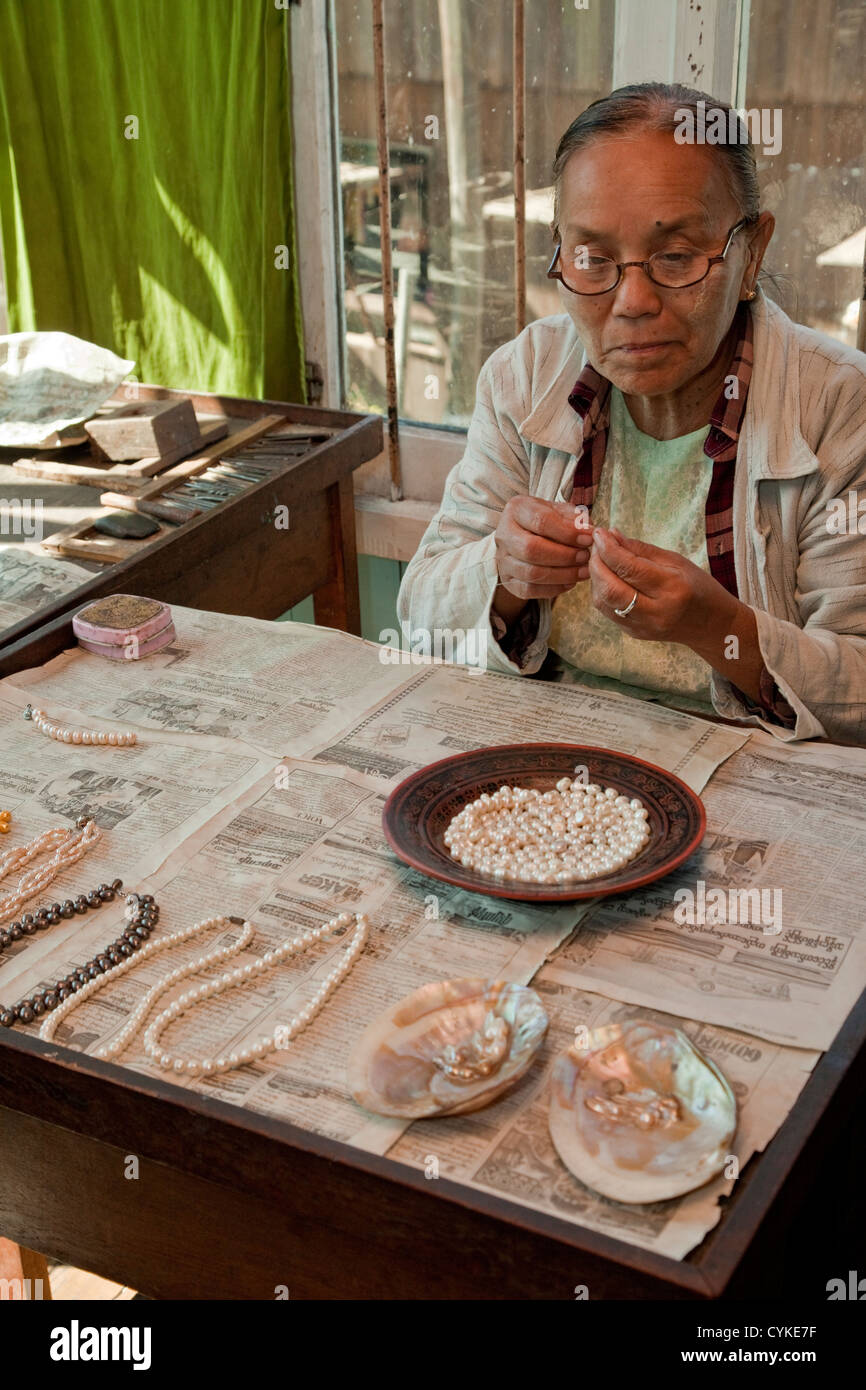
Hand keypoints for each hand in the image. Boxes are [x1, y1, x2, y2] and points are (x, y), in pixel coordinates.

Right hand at [494, 498, 592, 619]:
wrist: (522, 539)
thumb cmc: (546, 522)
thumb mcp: (559, 511)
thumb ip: (574, 519)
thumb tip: (589, 532)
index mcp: (516, 509)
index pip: (541, 521)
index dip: (568, 532)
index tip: (589, 539)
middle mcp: (504, 534)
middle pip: (532, 549)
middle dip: (564, 556)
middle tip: (585, 557)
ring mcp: (503, 560)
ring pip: (531, 573)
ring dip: (562, 575)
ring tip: (583, 571)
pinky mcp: (507, 581)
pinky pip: (529, 590)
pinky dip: (554, 589)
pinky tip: (570, 582)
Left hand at [588, 526, 727, 644]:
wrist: (711, 625)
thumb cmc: (697, 586)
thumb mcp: (676, 561)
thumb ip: (641, 549)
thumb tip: (611, 535)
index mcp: (671, 587)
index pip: (629, 567)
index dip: (608, 549)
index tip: (599, 533)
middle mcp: (656, 611)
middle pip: (611, 589)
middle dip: (596, 564)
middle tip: (596, 547)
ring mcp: (643, 626)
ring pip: (604, 602)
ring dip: (595, 578)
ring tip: (600, 561)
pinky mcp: (634, 633)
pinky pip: (607, 611)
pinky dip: (601, 592)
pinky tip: (606, 579)